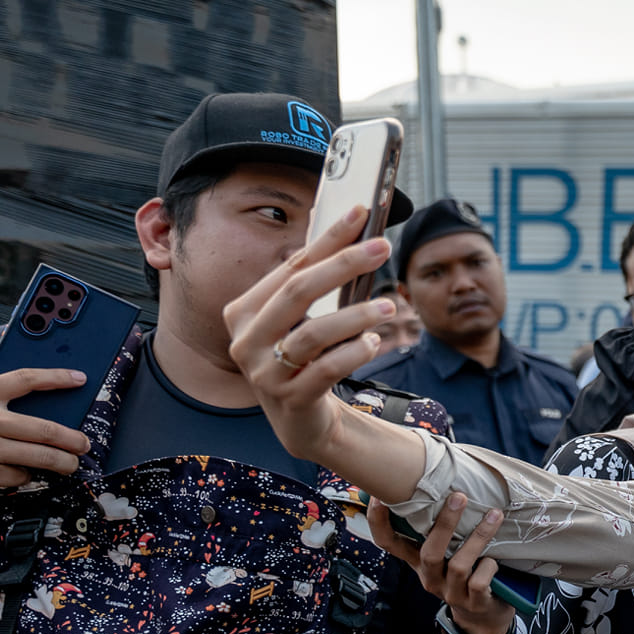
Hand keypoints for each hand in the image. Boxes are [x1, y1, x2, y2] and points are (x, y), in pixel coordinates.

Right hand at [0, 367, 92, 493]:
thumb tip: (27, 403)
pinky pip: (19, 476)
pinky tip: (21, 472)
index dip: (57, 377)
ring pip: (41, 458)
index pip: (26, 379)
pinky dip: (25, 476)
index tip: (80, 379)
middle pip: (47, 430)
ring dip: (63, 464)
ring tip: (69, 465)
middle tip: (84, 445)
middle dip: (75, 440)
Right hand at [223, 202, 393, 461]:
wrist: (300, 419)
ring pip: (313, 333)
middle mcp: (246, 339)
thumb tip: (340, 222)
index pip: (291, 266)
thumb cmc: (303, 358)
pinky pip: (326, 369)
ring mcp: (264, 372)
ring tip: (389, 306)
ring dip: (356, 315)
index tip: (360, 214)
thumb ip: (311, 278)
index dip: (327, 238)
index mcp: (244, 311)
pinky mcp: (290, 398)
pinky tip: (374, 343)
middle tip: (383, 248)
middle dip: (344, 264)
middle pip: (298, 291)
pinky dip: (354, 353)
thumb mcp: (299, 320)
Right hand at [370, 497, 513, 633]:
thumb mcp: (447, 554)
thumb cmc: (465, 574)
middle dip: (445, 523)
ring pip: (459, 565)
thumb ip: (442, 530)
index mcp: (417, 562)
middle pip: (429, 552)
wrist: (483, 618)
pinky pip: (479, 582)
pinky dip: (489, 567)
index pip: (388, 544)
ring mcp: (451, 592)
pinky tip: (495, 559)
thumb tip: (447, 484)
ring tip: (494, 515)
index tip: (379, 498)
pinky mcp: (474, 603)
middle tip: (459, 496)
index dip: (378, 523)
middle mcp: (430, 577)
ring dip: (478, 538)